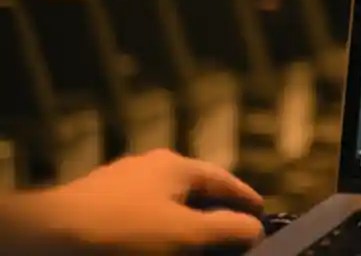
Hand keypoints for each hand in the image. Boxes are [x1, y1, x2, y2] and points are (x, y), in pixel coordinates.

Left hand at [31, 150, 263, 253]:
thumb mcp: (186, 235)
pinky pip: (138, 215)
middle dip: (213, 213)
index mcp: (176, 165)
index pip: (225, 180)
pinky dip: (155, 229)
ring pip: (164, 202)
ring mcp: (118, 183)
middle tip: (229, 236)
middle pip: (194, 190)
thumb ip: (227, 230)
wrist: (46, 238)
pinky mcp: (95, 204)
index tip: (260, 217)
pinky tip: (152, 247)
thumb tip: (254, 228)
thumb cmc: (123, 232)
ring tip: (191, 246)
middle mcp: (149, 166)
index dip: (246, 201)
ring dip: (182, 223)